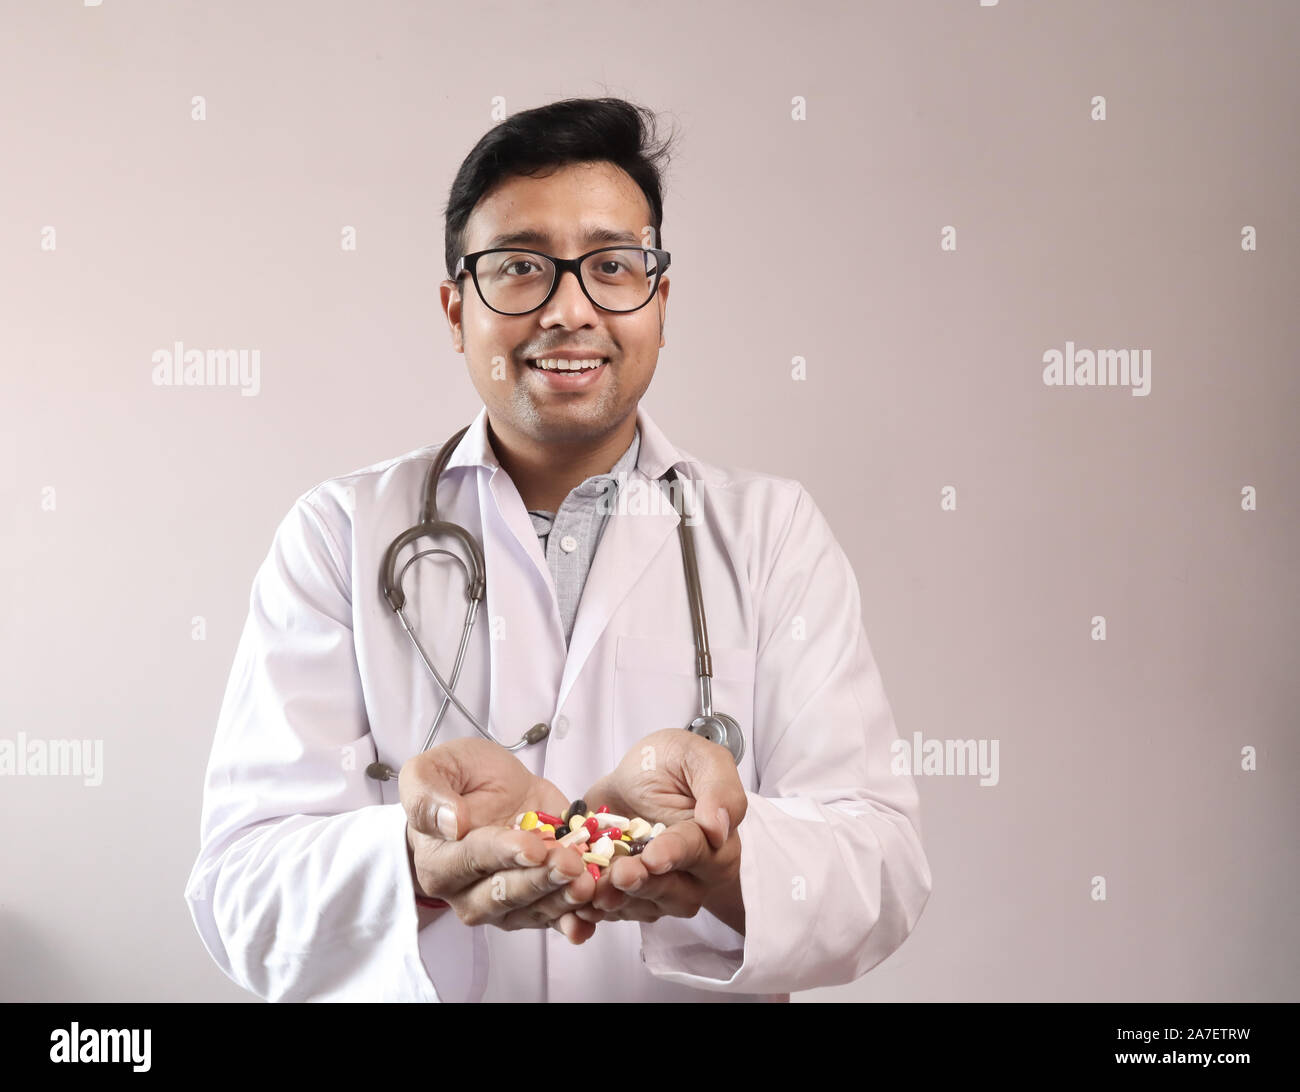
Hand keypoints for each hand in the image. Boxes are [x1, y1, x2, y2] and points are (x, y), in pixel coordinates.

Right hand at [399, 737, 596, 943]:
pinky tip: (590, 919)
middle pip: (506, 892)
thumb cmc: (460, 780)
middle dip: (540, 879)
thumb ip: (427, 793)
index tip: (533, 846)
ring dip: (562, 900)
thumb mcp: (434, 768)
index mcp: (440, 862)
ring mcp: (503, 905)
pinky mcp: (535, 905)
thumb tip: (450, 823)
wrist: (489, 791)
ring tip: (586, 884)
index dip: (506, 853)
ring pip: (533, 910)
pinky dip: (574, 922)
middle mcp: (467, 893)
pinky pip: (554, 920)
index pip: (474, 859)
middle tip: (569, 863)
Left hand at [575, 728, 747, 929]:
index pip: (697, 850)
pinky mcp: (629, 895)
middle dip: (646, 884)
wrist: (633, 777)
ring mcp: (660, 889)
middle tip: (621, 874)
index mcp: (714, 841)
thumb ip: (718, 787)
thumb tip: (719, 827)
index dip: (675, 853)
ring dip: (621, 901)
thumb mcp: (695, 756)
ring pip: (645, 907)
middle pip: (675, 891)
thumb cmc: (670, 762)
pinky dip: (596, 908)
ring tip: (596, 890)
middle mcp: (693, 873)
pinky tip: (579, 902)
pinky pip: (616, 910)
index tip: (654, 857)